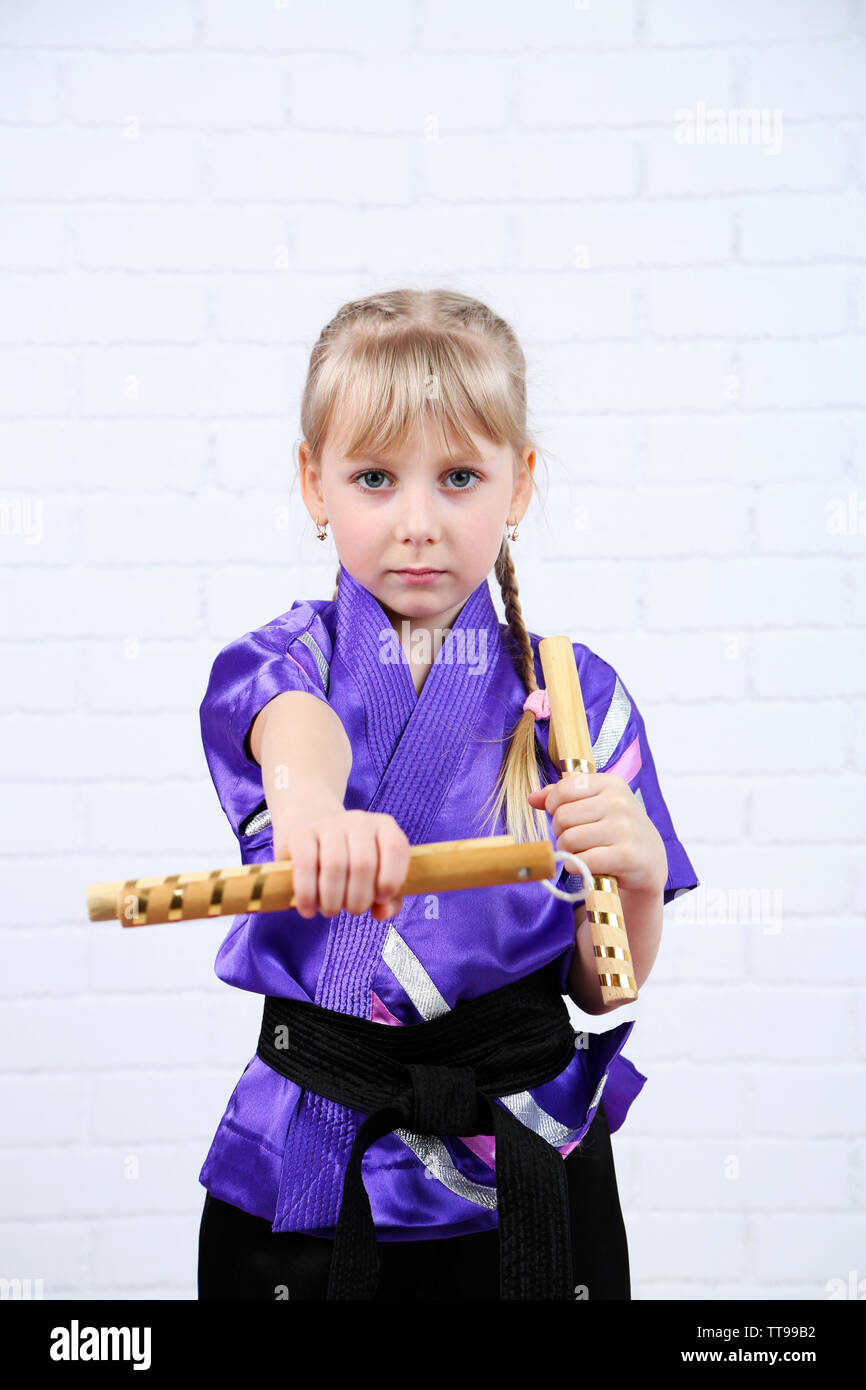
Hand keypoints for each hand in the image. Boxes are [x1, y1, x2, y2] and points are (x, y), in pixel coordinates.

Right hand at [273, 808, 410, 921]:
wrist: (311, 834)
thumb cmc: (351, 865)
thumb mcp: (376, 879)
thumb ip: (388, 900)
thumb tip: (382, 911)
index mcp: (384, 826)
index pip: (396, 847)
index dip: (391, 880)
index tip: (380, 900)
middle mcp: (358, 820)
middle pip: (363, 864)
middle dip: (359, 899)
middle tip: (352, 910)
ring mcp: (328, 823)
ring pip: (334, 866)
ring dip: (333, 901)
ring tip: (330, 911)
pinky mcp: (300, 834)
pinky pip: (305, 865)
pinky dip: (307, 894)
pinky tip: (308, 910)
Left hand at [527, 771, 667, 895]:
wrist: (650, 861)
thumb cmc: (617, 829)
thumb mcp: (595, 805)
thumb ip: (563, 797)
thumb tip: (533, 797)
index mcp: (611, 784)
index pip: (563, 790)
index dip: (554, 807)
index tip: (565, 817)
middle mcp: (619, 802)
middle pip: (562, 816)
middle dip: (561, 832)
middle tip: (576, 840)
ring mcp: (624, 829)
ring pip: (569, 839)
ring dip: (568, 852)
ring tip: (582, 853)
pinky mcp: (625, 856)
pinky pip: (582, 861)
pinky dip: (578, 867)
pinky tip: (588, 865)